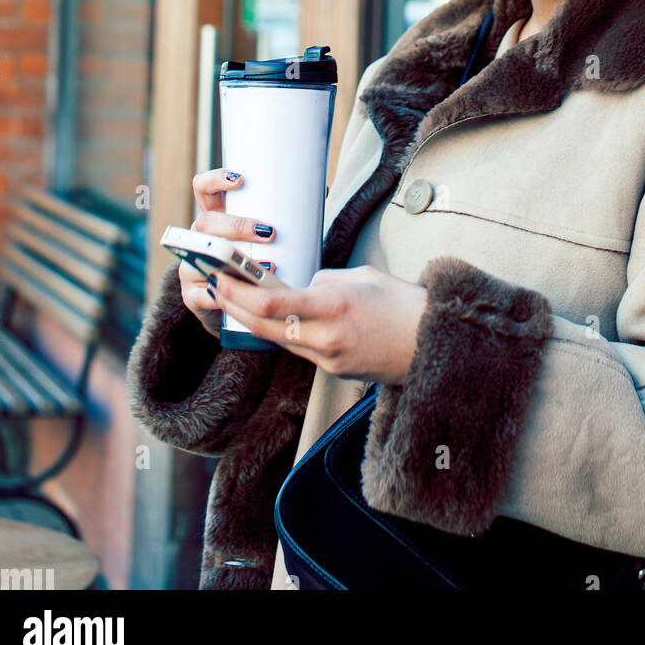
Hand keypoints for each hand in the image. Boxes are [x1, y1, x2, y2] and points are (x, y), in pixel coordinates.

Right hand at [180, 168, 278, 338]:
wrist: (244, 304)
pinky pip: (204, 294)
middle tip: (268, 232)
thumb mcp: (266, 233)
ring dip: (234, 260)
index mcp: (216, 216)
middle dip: (236, 225)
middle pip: (205, 223)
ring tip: (269, 265)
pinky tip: (245, 291)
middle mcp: (199, 239)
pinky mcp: (194, 297)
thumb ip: (286, 214)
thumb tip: (320, 190)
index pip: (203, 189)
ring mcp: (191, 266)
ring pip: (201, 257)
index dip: (216, 180)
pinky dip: (226, 293)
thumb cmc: (261, 258)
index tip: (240, 179)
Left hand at [207, 264, 428, 384]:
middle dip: (233, 305)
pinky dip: (279, 332)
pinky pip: (297, 349)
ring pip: (276, 339)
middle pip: (262, 326)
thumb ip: (324, 282)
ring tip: (232, 298)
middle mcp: (326, 337)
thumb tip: (301, 286)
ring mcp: (328, 359)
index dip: (238, 291)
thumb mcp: (362, 277)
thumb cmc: (402, 304)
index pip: (272, 305)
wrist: (431, 344)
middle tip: (213, 285)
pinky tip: (268, 318)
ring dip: (250, 320)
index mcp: (335, 305)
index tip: (221, 274)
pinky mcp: (332, 370)